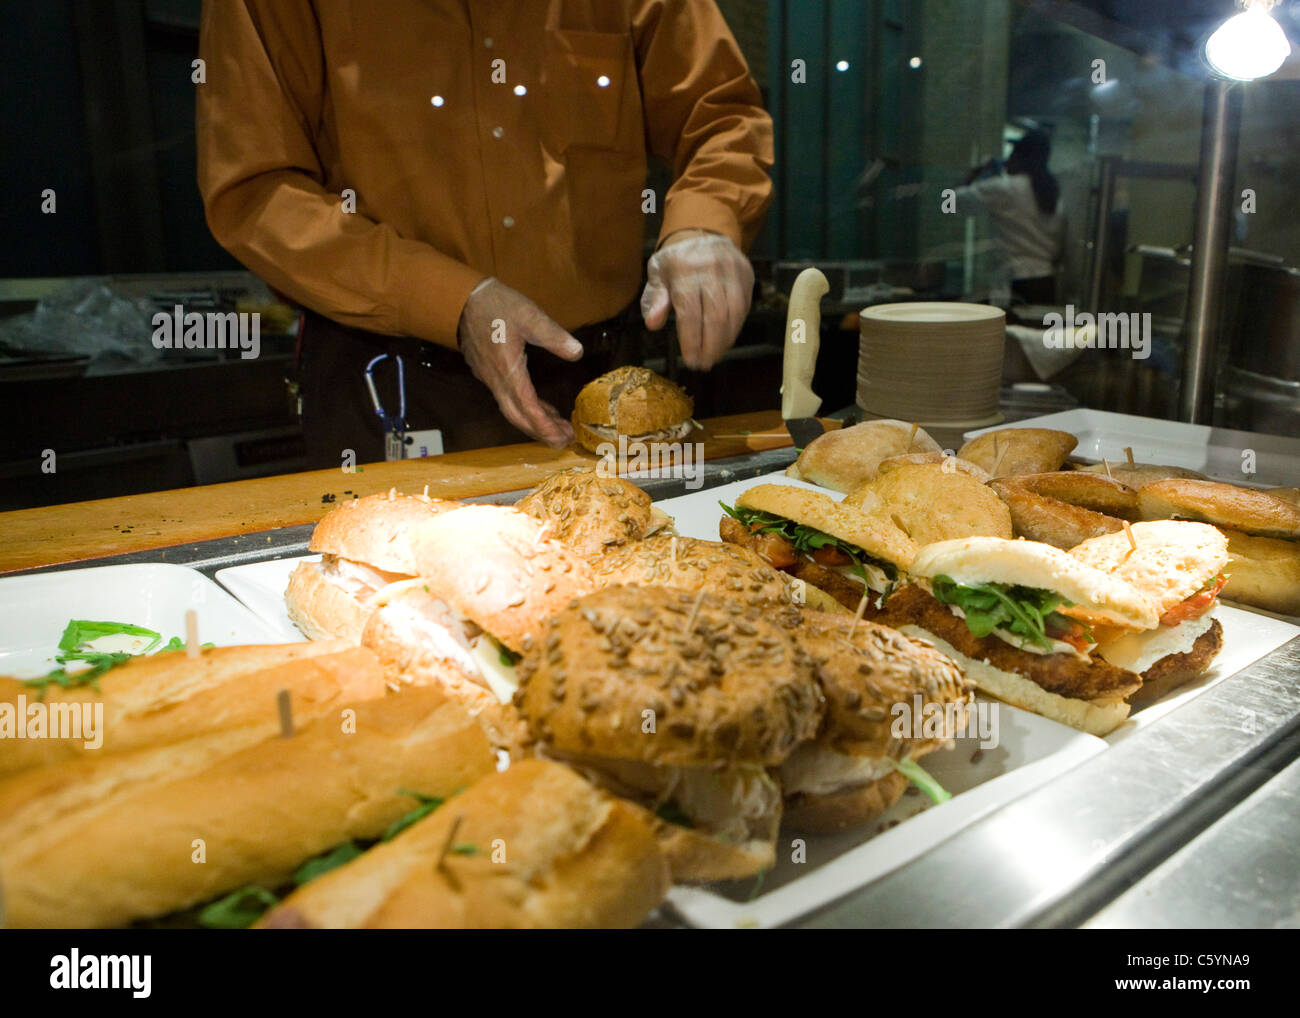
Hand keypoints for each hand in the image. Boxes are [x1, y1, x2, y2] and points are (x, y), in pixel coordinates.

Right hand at [457, 278, 582, 447]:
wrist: (461, 299)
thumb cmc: (496, 305)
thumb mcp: (529, 315)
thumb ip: (554, 335)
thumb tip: (577, 352)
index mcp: (508, 369)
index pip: (527, 407)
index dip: (545, 426)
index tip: (561, 437)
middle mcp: (496, 380)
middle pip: (517, 416)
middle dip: (541, 432)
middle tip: (564, 441)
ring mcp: (490, 378)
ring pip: (512, 409)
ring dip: (534, 422)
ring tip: (558, 428)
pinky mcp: (487, 373)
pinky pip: (507, 399)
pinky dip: (525, 409)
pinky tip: (540, 407)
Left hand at [640, 230, 753, 370]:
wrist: (705, 231)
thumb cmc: (676, 259)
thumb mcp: (658, 273)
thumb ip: (654, 299)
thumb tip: (653, 324)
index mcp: (684, 269)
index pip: (690, 311)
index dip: (691, 340)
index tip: (690, 360)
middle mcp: (711, 270)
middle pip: (715, 316)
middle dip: (710, 346)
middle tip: (703, 365)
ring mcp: (732, 273)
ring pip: (734, 314)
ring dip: (724, 341)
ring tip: (713, 357)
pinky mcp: (746, 277)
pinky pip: (744, 308)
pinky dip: (734, 329)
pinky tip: (724, 342)